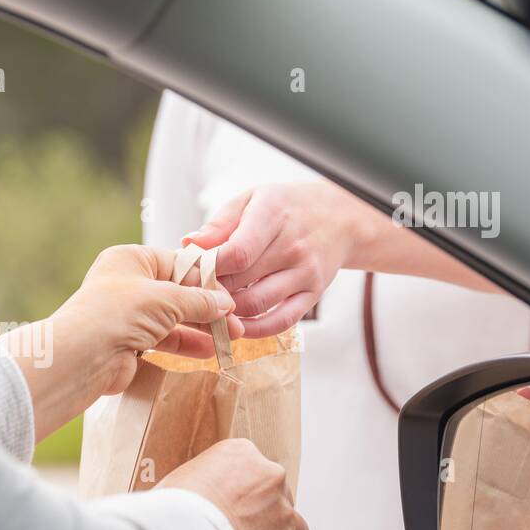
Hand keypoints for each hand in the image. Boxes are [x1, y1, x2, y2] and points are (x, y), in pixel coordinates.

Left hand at [53, 244, 245, 394]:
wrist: (80, 357)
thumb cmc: (118, 313)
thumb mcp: (165, 299)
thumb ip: (199, 300)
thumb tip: (226, 304)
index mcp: (131, 260)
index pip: (179, 264)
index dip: (208, 281)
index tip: (233, 297)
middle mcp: (128, 283)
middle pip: (178, 292)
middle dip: (209, 308)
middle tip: (237, 324)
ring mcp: (128, 314)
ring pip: (173, 318)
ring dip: (201, 328)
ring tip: (230, 339)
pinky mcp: (129, 341)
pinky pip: (165, 339)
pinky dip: (186, 343)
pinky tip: (209, 350)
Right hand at [156, 437, 308, 529]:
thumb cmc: (172, 507)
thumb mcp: (183, 480)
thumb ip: (202, 486)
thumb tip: (194, 502)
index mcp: (242, 453)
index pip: (252, 469)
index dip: (241, 492)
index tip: (228, 507)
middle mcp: (270, 477)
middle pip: (277, 495)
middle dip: (262, 514)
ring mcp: (282, 512)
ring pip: (294, 527)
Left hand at [180, 181, 367, 337]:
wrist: (340, 218)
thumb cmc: (287, 208)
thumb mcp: (252, 199)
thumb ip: (219, 223)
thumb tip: (189, 244)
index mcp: (273, 216)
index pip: (237, 252)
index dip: (208, 267)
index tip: (191, 272)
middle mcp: (293, 247)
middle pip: (241, 280)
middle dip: (210, 290)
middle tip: (191, 293)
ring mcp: (305, 273)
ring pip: (256, 304)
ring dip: (227, 311)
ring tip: (210, 306)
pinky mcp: (313, 295)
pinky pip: (280, 322)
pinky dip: (254, 329)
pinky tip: (236, 325)